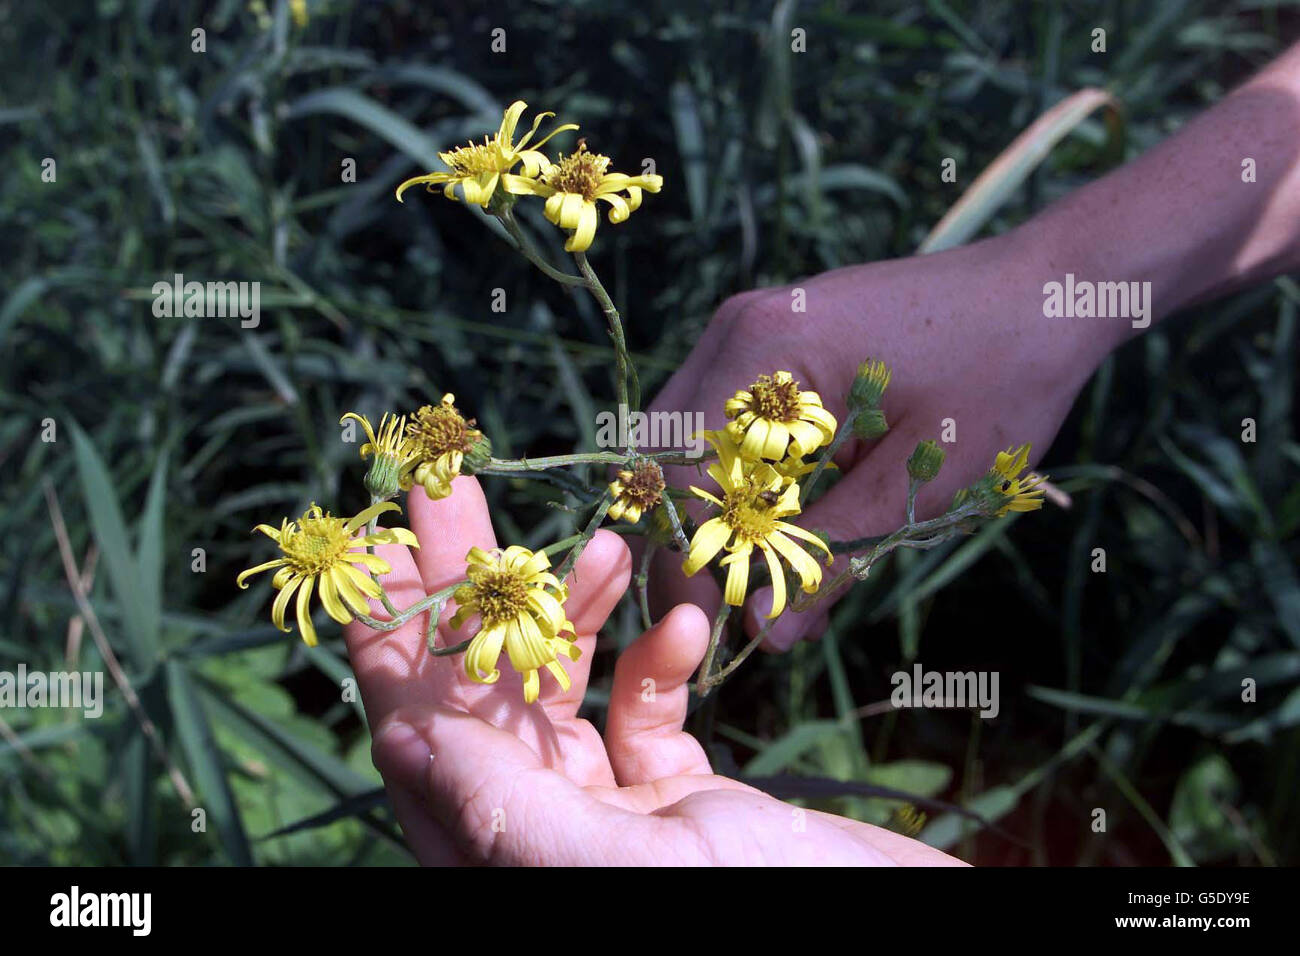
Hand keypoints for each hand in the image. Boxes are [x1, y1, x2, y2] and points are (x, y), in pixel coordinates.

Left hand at [344, 476, 962, 864]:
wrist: (906, 925)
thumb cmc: (783, 912)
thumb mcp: (628, 869)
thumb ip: (510, 808)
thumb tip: (403, 733)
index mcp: (505, 857)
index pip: (417, 732)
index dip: (387, 636)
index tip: (375, 541)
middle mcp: (541, 832)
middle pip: (479, 690)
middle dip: (469, 586)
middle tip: (447, 485)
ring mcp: (607, 812)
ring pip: (560, 686)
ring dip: (578, 608)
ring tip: (610, 538)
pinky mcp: (675, 791)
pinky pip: (645, 707)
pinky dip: (661, 658)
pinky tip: (689, 621)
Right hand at [647, 226, 1101, 649]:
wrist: (1045, 292)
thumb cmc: (1000, 376)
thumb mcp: (922, 483)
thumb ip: (837, 555)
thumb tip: (768, 634)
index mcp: (767, 351)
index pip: (682, 472)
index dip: (693, 557)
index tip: (727, 626)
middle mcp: (739, 329)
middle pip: (668, 455)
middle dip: (697, 539)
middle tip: (746, 609)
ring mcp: (751, 327)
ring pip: (690, 441)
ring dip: (719, 512)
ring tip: (774, 576)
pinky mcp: (772, 339)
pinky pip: (727, 422)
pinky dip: (743, 480)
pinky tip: (789, 523)